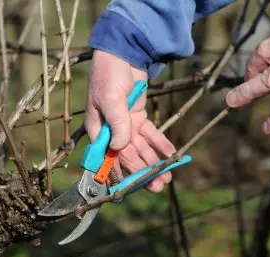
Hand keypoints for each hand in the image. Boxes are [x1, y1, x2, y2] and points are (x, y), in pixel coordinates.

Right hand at [84, 50, 175, 191]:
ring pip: (141, 149)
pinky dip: (160, 144)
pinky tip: (171, 154)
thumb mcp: (110, 98)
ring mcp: (127, 125)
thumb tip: (120, 146)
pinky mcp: (139, 118)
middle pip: (128, 157)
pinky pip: (151, 134)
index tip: (132, 188)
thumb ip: (117, 123)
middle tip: (157, 186)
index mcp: (98, 130)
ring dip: (153, 162)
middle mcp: (112, 131)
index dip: (120, 173)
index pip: (108, 157)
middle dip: (142, 172)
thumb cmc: (109, 75)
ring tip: (166, 177)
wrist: (122, 55)